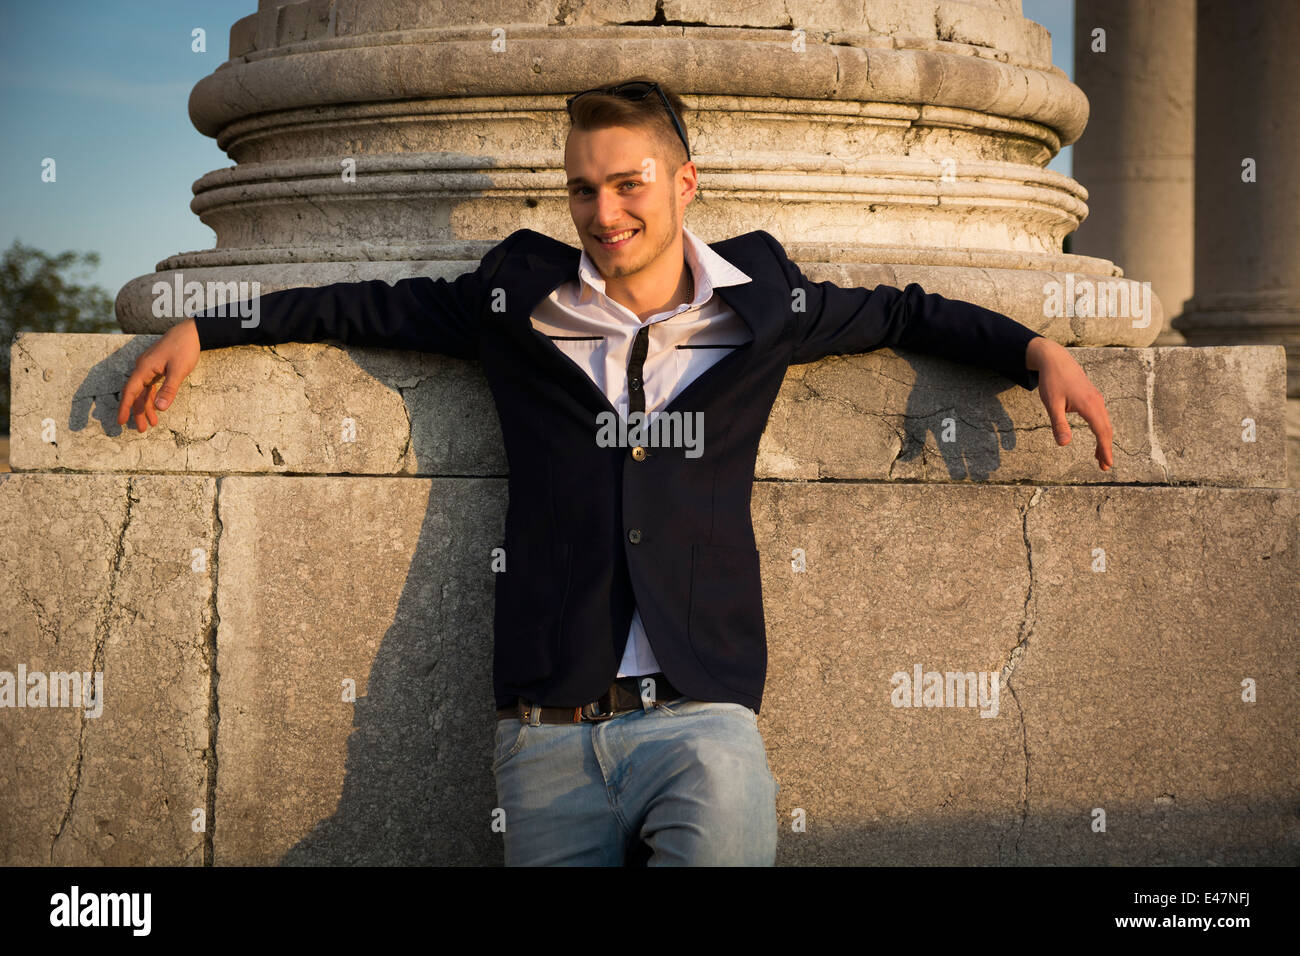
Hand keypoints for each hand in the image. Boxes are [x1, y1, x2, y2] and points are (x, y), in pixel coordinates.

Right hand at [116, 318, 200, 432]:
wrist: (191, 331)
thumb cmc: (184, 348)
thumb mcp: (179, 371)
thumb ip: (169, 390)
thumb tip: (159, 408)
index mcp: (144, 368)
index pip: (131, 391)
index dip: (125, 407)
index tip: (120, 421)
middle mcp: (143, 368)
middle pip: (136, 394)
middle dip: (137, 412)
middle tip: (140, 430)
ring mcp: (149, 368)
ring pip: (144, 391)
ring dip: (147, 407)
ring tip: (151, 424)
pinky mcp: (157, 368)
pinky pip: (151, 386)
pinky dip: (153, 397)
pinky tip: (156, 408)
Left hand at [1026, 336, 1113, 470]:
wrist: (1055, 359)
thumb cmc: (1052, 381)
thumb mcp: (1052, 404)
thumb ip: (1059, 424)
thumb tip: (1064, 445)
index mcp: (1089, 405)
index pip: (1101, 432)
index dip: (1105, 449)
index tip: (1107, 464)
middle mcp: (1096, 402)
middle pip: (1106, 429)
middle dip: (1106, 449)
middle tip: (1104, 467)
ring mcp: (1096, 399)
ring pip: (1104, 424)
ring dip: (1104, 441)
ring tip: (1100, 458)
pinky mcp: (1092, 397)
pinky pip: (1101, 417)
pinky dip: (1101, 430)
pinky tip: (1098, 438)